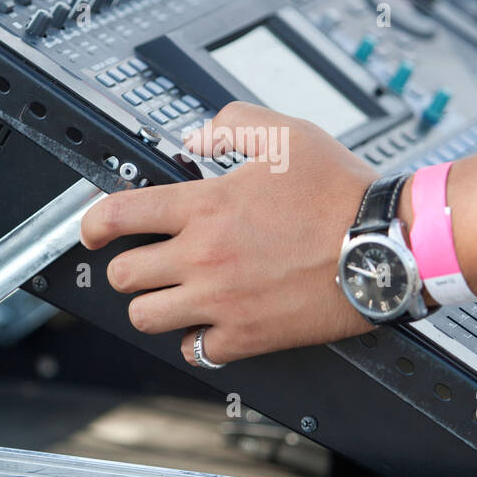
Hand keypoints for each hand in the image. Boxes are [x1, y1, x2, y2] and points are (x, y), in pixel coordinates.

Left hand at [80, 102, 380, 364]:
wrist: (385, 244)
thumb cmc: (342, 191)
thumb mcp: (286, 133)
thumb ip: (231, 125)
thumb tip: (198, 137)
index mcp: (206, 206)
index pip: (118, 215)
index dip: (91, 223)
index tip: (91, 230)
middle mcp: (204, 256)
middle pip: (123, 274)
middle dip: (126, 264)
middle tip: (145, 260)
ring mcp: (222, 301)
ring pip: (145, 316)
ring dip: (152, 304)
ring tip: (172, 294)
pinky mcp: (247, 337)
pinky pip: (195, 351)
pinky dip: (196, 341)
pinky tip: (209, 324)